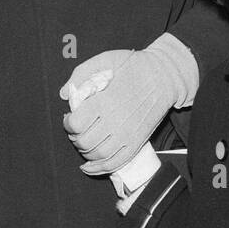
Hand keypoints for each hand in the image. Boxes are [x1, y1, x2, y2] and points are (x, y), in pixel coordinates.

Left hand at [60, 36, 197, 175]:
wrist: (164, 76)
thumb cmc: (134, 66)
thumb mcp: (105, 59)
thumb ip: (81, 73)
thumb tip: (64, 94)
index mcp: (104, 101)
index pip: (75, 124)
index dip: (67, 123)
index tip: (69, 118)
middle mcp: (115, 121)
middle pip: (84, 141)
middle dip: (75, 137)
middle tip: (77, 130)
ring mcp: (127, 134)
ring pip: (97, 155)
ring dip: (85, 152)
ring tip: (84, 143)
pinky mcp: (137, 142)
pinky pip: (115, 163)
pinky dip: (99, 168)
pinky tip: (89, 166)